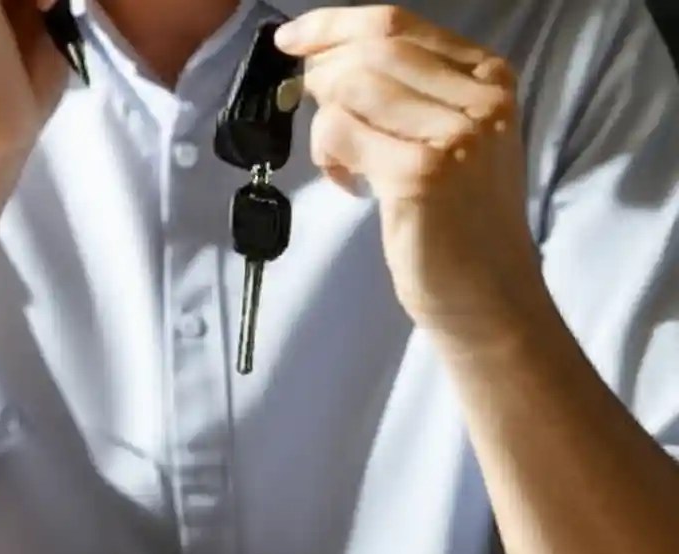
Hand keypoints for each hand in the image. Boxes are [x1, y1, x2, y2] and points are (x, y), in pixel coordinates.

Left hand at [276, 6, 547, 342]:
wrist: (491, 295)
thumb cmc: (461, 221)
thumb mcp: (453, 138)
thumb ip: (408, 93)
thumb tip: (328, 61)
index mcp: (490, 77)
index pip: (398, 24)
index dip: (333, 25)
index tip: (294, 38)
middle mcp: (480, 97)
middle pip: (371, 49)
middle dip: (322, 73)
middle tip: (309, 109)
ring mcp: (456, 133)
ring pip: (351, 86)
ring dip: (325, 121)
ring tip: (341, 160)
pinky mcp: (422, 172)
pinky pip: (341, 132)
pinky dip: (328, 154)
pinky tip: (349, 182)